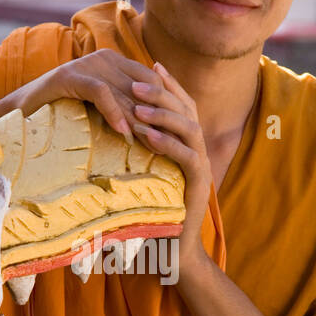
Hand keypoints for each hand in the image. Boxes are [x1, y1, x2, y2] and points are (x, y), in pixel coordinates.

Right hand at [0, 50, 163, 139]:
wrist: (21, 113)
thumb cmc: (62, 116)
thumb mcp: (100, 110)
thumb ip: (123, 108)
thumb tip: (154, 128)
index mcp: (114, 61)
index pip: (151, 80)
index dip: (165, 105)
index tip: (175, 133)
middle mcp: (103, 57)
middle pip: (142, 86)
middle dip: (156, 115)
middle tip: (168, 143)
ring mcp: (86, 64)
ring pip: (124, 90)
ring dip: (139, 118)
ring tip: (151, 144)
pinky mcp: (69, 76)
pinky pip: (100, 92)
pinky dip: (114, 112)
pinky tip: (123, 133)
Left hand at [130, 63, 211, 269]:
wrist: (174, 251)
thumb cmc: (153, 213)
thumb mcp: (143, 175)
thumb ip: (138, 150)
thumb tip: (115, 127)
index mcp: (187, 144)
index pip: (182, 104)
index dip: (168, 83)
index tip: (149, 64)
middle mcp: (198, 151)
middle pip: (187, 109)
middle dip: (162, 91)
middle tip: (137, 79)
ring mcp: (201, 167)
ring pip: (189, 128)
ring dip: (163, 114)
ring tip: (138, 105)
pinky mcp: (198, 186)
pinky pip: (187, 158)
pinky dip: (169, 144)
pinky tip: (149, 136)